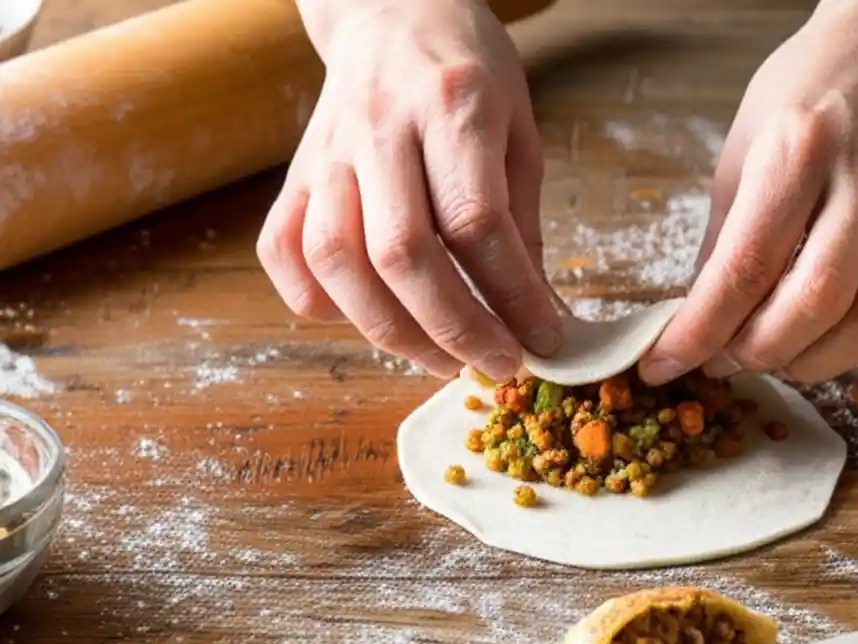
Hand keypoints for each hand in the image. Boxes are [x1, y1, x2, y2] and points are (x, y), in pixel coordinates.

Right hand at [257, 0, 561, 380]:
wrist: (390, 10)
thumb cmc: (469, 71)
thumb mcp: (520, 131)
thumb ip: (521, 221)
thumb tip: (536, 315)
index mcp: (453, 106)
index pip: (476, 222)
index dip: (512, 296)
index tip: (544, 341)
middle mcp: (380, 127)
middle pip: (402, 252)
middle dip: (454, 328)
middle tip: (496, 366)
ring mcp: (327, 151)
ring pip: (337, 260)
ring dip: (390, 330)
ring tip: (440, 358)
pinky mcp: (294, 173)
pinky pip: (284, 251)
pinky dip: (319, 301)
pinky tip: (368, 319)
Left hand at [641, 0, 857, 390]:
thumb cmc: (806, 97)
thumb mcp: (740, 151)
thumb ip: (723, 240)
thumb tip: (698, 325)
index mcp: (799, 151)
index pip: (745, 266)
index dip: (700, 331)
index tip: (666, 364)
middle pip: (816, 300)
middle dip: (759, 351)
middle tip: (729, 360)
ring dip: (821, 362)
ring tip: (783, 361)